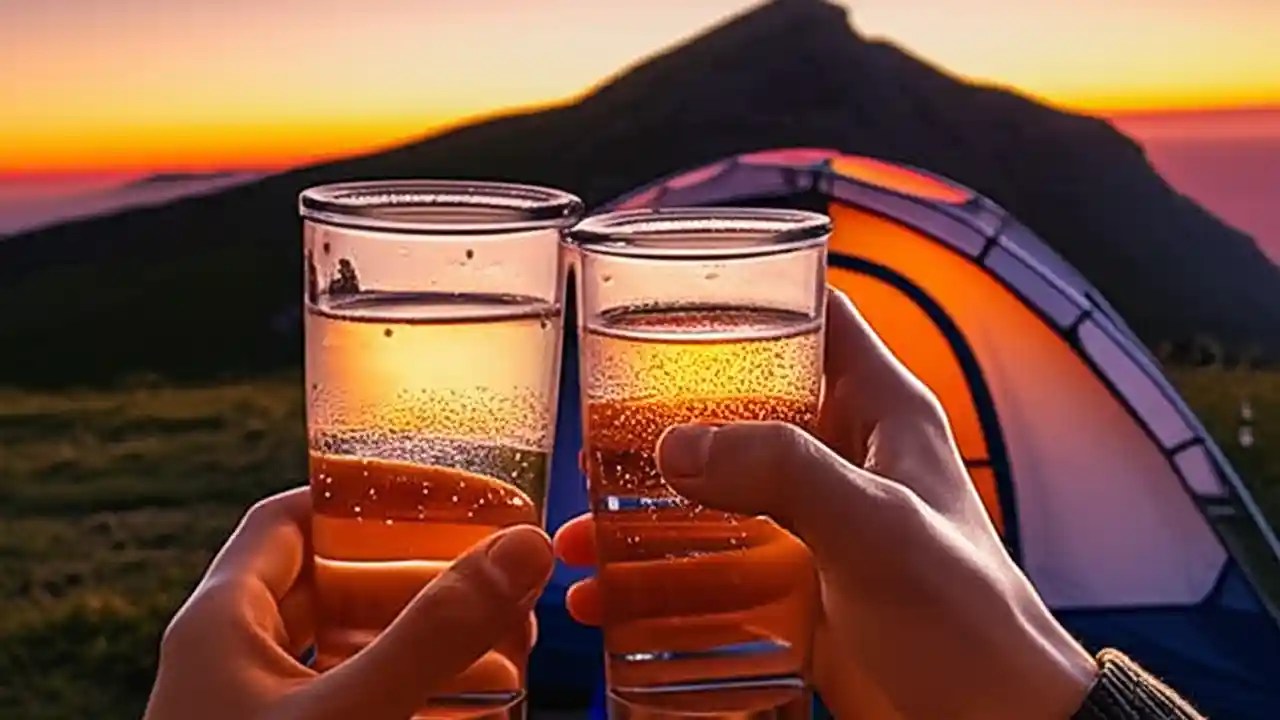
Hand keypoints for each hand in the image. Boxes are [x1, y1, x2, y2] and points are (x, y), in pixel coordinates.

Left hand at [145, 488, 553, 719]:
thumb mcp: (353, 715)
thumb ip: (437, 632)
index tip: (443, 496)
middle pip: (330, 586)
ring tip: (503, 639)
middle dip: (419, 579)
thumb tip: (526, 547)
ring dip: (422, 643)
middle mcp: (232, 664)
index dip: (362, 497)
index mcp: (222, 624)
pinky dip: (408, 700)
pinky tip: (469, 711)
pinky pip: (350, 710)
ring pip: (347, 654)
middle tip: (495, 575)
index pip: (289, 521)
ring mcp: (257, 718)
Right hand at [555, 289, 1097, 718]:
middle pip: (742, 405)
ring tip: (584, 533)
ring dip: (647, 509)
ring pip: (717, 490)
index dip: (752, 294)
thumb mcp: (879, 527)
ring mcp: (816, 522)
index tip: (668, 300)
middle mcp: (844, 456)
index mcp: (879, 411)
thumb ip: (786, 472)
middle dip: (667, 416)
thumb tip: (679, 444)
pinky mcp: (797, 584)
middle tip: (597, 431)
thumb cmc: (970, 618)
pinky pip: (717, 564)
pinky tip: (612, 598)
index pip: (816, 314)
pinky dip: (662, 576)